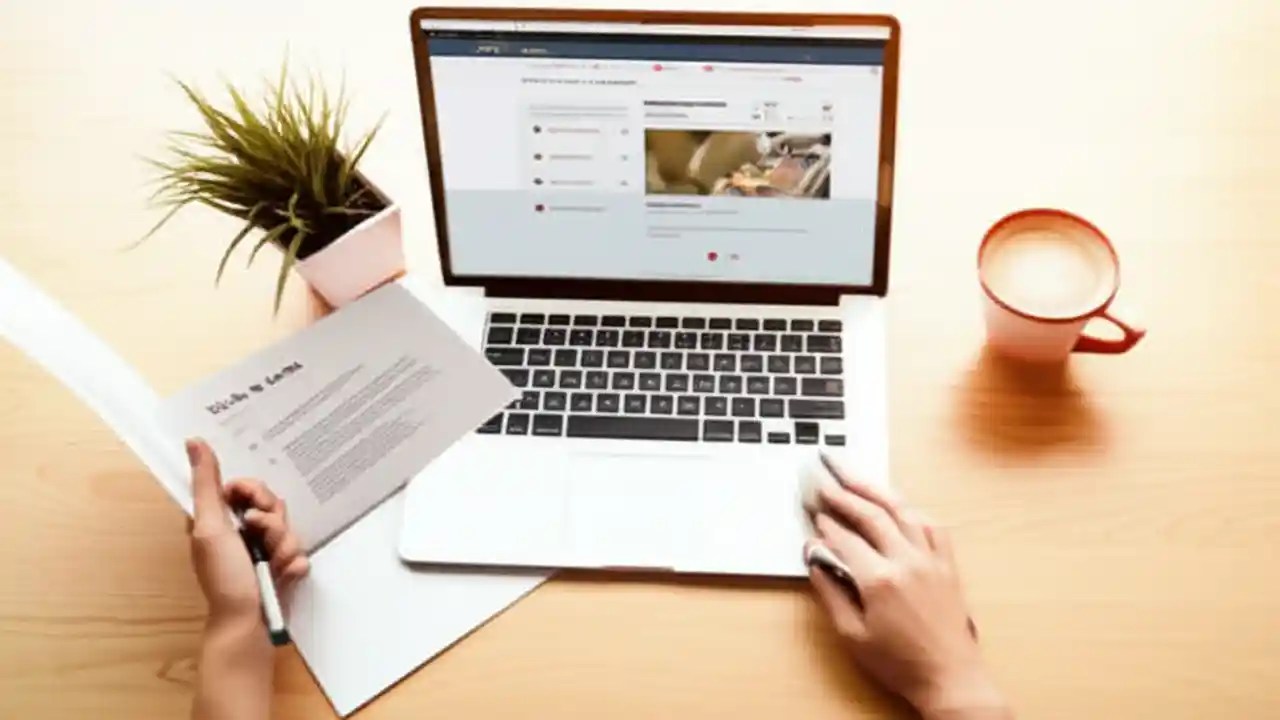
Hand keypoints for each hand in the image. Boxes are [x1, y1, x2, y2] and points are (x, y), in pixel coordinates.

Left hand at [187, 438, 308, 624]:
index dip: (253, 493)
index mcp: (220, 520)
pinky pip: (300, 553)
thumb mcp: (210, 526)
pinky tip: (282, 577)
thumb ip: (207, 483)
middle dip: (271, 523)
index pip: (247, 487)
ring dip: (282, 546)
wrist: (249, 623)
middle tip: (260, 538)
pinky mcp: (284, 568)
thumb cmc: (224, 577)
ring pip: (289, 528)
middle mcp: (242, 532)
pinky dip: (293, 565)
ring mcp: (264, 551)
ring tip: (270, 565)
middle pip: (272, 505)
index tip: (249, 506)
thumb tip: (193, 441)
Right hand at [805, 455, 1010, 719]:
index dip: (825, 522)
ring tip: (854, 474)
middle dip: (844, 494)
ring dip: (876, 489)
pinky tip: (897, 502)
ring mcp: (931, 559)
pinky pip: (931, 525)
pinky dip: (911, 509)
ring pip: (903, 511)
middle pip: (872, 515)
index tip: (812, 509)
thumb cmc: (899, 663)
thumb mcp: (852, 635)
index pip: (845, 538)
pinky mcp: (947, 564)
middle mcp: (908, 561)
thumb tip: (814, 558)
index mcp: (880, 579)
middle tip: (825, 478)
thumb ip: (830, 592)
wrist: (948, 677)